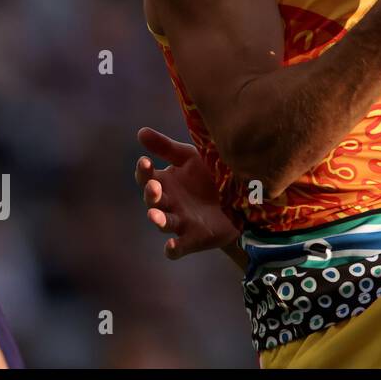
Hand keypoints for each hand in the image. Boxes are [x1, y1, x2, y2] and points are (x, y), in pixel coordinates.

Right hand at [134, 127, 237, 259]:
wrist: (240, 200)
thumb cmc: (209, 175)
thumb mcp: (190, 158)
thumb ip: (166, 147)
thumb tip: (140, 131)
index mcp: (166, 182)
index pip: (147, 177)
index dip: (143, 171)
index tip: (145, 161)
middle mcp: (169, 203)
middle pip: (153, 200)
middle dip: (151, 194)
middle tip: (154, 187)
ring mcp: (180, 222)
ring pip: (163, 222)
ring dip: (157, 219)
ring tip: (154, 215)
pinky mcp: (193, 238)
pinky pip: (179, 247)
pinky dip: (173, 248)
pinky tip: (171, 246)